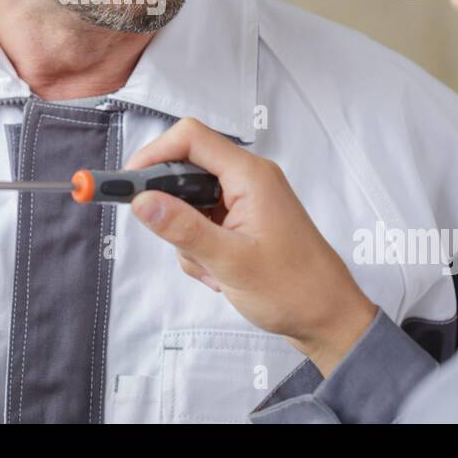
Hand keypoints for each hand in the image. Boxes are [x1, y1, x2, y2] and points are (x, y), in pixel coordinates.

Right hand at [126, 118, 376, 375]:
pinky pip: (203, 224)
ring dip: (188, 239)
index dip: (154, 154)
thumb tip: (141, 201)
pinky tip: (220, 276)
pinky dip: (201, 251)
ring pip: (191, 204)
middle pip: (187, 170)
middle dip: (172, 209)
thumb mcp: (229, 262)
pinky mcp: (244, 222)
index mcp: (250, 175)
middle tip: (172, 240)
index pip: (190, 138)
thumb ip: (182, 228)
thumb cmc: (293, 289)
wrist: (329, 319)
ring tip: (212, 271)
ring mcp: (247, 201)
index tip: (128, 184)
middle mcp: (249, 180)